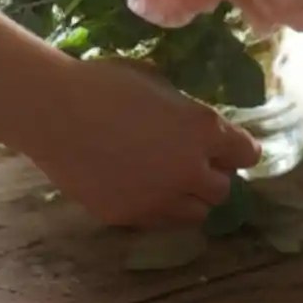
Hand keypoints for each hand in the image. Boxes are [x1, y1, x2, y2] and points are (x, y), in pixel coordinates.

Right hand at [23, 58, 260, 226]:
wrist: (55, 112)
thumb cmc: (105, 83)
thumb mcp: (157, 83)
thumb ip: (184, 109)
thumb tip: (189, 120)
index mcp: (203, 129)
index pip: (246, 153)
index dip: (237, 149)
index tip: (228, 147)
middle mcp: (190, 170)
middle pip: (223, 189)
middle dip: (212, 175)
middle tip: (192, 162)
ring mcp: (160, 199)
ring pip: (196, 213)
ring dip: (190, 197)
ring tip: (168, 180)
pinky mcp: (131, 217)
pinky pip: (158, 220)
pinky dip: (157, 207)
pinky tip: (138, 186)